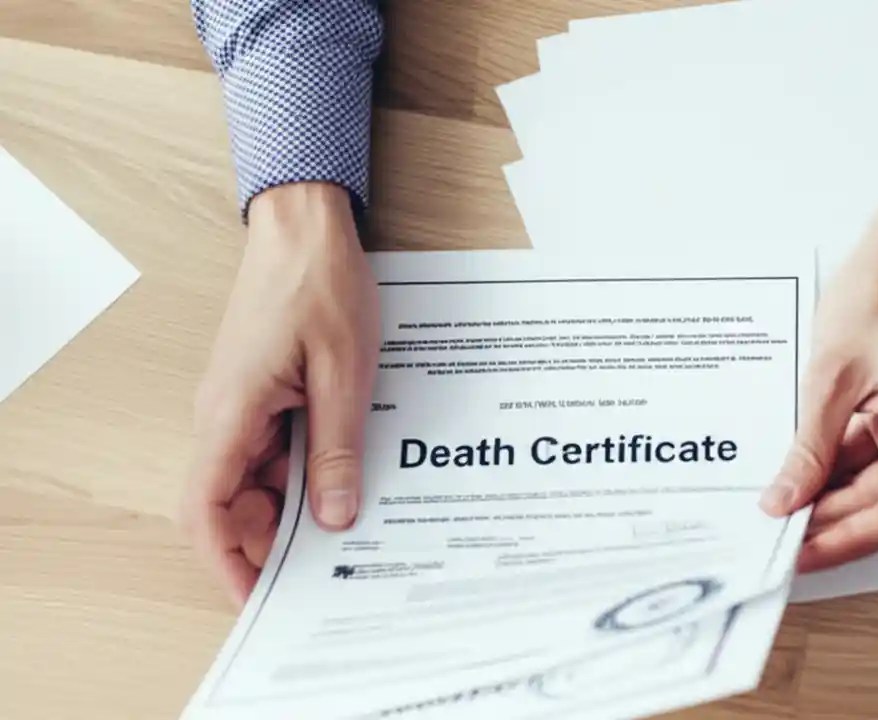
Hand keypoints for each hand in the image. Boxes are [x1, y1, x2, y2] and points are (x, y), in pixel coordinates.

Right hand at [180, 183, 379, 606]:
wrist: (305, 226)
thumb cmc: (320, 285)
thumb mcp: (343, 376)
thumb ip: (336, 451)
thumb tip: (333, 518)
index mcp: (231, 413)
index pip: (207, 509)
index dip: (228, 561)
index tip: (258, 598)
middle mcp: (224, 415)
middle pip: (234, 502)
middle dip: (274, 540)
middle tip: (330, 569)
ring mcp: (242, 405)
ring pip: (258, 478)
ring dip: (295, 503)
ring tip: (348, 525)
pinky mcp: (262, 393)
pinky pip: (275, 448)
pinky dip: (305, 470)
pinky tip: (344, 477)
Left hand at [759, 148, 877, 572]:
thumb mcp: (832, 373)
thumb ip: (810, 445)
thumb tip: (784, 500)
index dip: (844, 542)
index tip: (797, 556)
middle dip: (829, 524)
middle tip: (771, 537)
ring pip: (876, 487)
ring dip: (828, 499)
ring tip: (774, 509)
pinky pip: (871, 458)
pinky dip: (834, 469)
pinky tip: (794, 474)